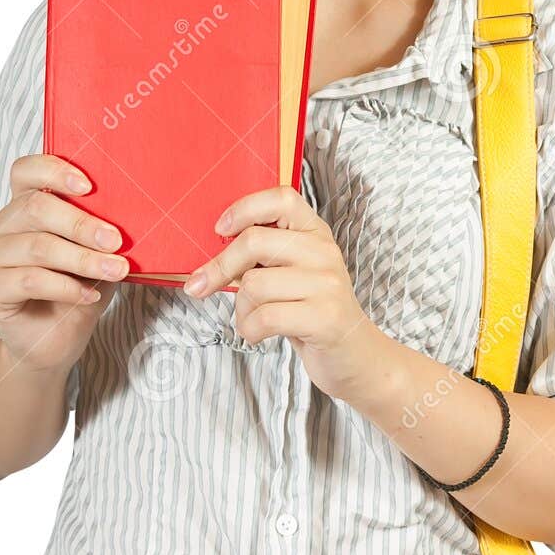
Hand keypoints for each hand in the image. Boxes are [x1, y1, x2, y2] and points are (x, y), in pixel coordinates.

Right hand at [0, 154, 128, 375]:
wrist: (56, 343)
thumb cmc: (78, 291)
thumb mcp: (97, 256)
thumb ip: (102, 232)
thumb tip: (132, 209)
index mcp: (25, 207)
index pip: (25, 171)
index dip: (54, 170)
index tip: (90, 186)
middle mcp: (3, 226)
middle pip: (36, 208)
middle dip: (82, 224)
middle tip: (116, 241)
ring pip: (38, 246)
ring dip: (83, 258)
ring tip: (115, 270)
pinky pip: (30, 279)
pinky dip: (66, 286)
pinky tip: (89, 295)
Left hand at [182, 183, 389, 401]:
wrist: (354, 356)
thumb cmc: (312, 313)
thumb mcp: (293, 274)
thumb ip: (263, 257)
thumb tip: (210, 258)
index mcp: (315, 233)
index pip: (281, 199)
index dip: (244, 209)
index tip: (220, 230)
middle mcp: (324, 252)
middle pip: (254, 242)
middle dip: (219, 268)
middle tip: (200, 286)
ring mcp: (327, 284)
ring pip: (254, 284)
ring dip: (240, 309)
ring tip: (252, 320)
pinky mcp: (325, 317)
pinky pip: (264, 317)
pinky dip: (249, 330)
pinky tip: (258, 334)